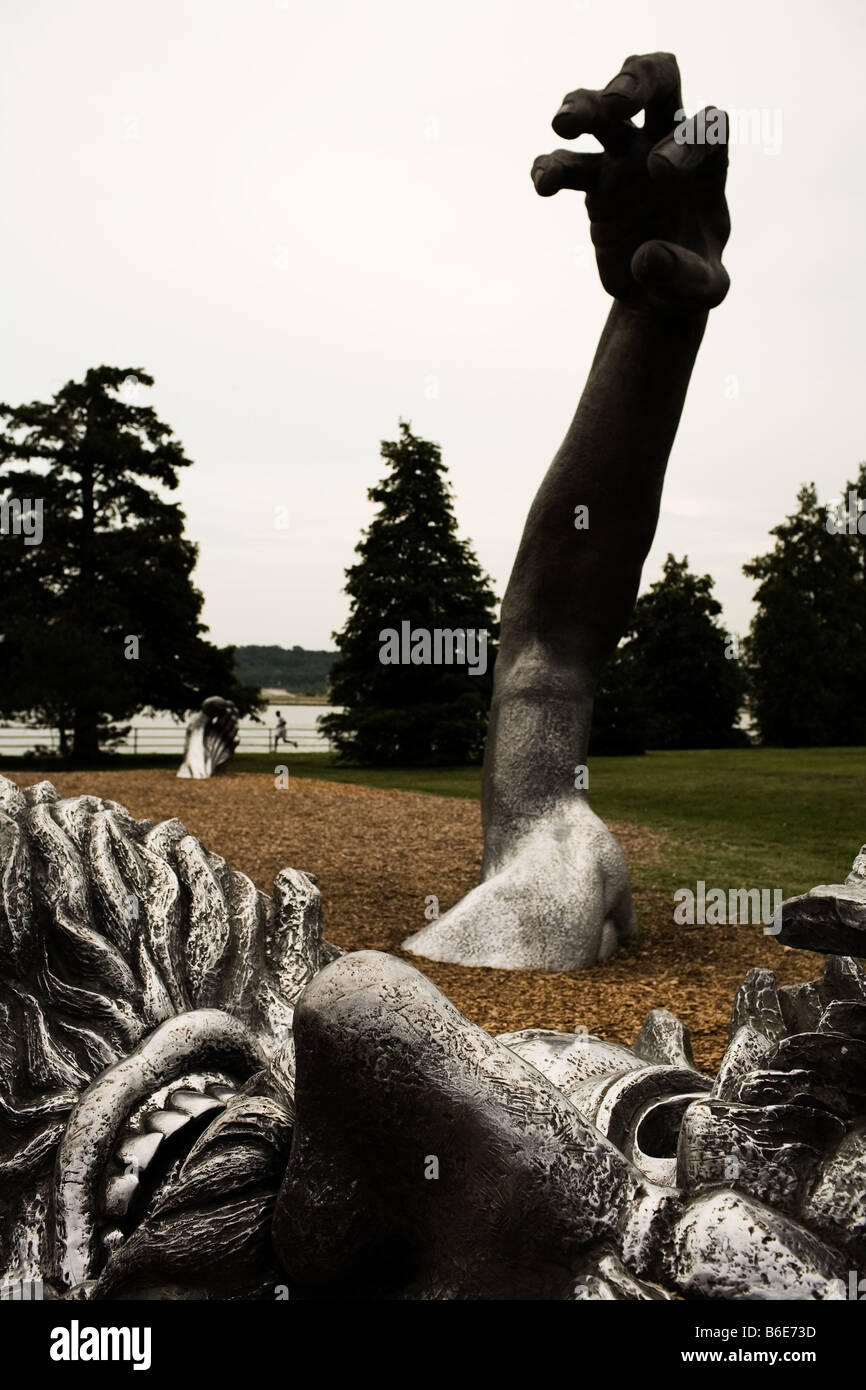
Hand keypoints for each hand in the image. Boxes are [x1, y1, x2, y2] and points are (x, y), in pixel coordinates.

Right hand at [531, 53, 730, 313]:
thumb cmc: (691, 283)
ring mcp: (626, 159)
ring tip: (562, 126)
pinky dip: (549, 166)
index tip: (659, 173)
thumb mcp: (701, 291)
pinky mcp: (593, 182)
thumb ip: (684, 276)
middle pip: (659, 81)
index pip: (707, 127)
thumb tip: (646, 258)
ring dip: (582, 107)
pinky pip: (565, 162)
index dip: (685, 139)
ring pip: (603, 111)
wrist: (655, 294)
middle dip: (636, 80)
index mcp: (706, 164)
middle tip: (616, 104)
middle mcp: (665, 146)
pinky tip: (543, 185)